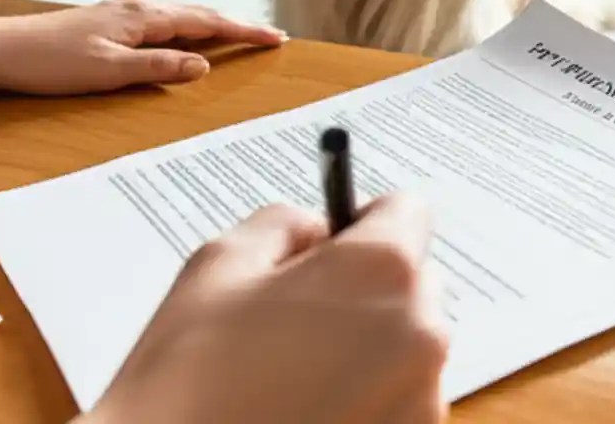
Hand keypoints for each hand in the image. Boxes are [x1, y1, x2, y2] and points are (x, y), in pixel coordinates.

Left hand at [0, 0, 286, 95]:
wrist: (2, 49)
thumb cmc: (51, 62)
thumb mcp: (110, 71)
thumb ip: (159, 67)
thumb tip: (202, 66)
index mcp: (145, 17)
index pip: (207, 21)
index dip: (243, 31)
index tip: (274, 38)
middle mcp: (139, 7)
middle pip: (200, 12)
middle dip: (237, 24)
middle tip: (270, 37)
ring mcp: (125, 11)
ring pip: (183, 14)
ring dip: (215, 24)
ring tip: (241, 34)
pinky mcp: (113, 20)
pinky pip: (166, 20)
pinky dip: (190, 26)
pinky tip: (190, 35)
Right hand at [78, 194, 448, 423]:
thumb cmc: (190, 385)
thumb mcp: (218, 265)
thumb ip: (283, 224)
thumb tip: (316, 229)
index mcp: (379, 272)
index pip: (408, 209)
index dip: (362, 222)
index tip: (332, 243)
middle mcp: (420, 334)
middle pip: (412, 281)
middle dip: (362, 288)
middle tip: (293, 315)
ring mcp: (423, 400)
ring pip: (405, 346)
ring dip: (365, 347)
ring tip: (289, 375)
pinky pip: (400, 399)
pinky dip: (366, 398)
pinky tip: (305, 411)